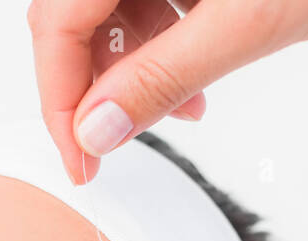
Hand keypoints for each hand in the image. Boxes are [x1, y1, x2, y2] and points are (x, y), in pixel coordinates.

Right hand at [27, 0, 307, 183]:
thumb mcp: (251, 22)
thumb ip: (163, 76)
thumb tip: (97, 131)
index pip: (56, 21)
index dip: (58, 97)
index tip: (79, 158)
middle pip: (73, 16)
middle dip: (92, 86)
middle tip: (114, 146)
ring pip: (110, 11)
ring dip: (131, 71)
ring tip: (181, 111)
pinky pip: (151, 0)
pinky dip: (163, 46)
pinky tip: (195, 80)